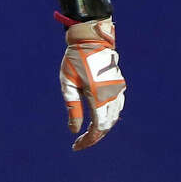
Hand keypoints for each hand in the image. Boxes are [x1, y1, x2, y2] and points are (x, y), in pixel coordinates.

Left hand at [60, 16, 125, 149]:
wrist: (91, 40)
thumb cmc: (74, 60)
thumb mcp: (67, 83)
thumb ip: (72, 107)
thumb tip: (73, 130)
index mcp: (98, 95)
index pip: (97, 127)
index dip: (88, 140)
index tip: (76, 146)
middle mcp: (112, 95)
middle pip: (106, 125)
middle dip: (94, 136)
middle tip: (80, 142)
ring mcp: (118, 91)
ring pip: (113, 118)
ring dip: (102, 128)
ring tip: (87, 133)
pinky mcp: (120, 86)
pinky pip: (117, 107)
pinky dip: (108, 117)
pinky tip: (98, 119)